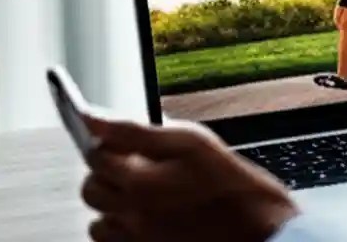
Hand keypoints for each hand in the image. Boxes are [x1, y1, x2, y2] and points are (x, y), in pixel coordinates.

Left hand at [80, 115, 297, 241]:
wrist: (257, 230)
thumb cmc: (228, 184)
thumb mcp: (190, 141)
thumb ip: (133, 130)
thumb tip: (92, 118)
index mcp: (139, 183)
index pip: (95, 155)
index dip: (108, 143)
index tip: (125, 141)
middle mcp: (130, 216)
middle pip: (90, 189)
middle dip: (106, 174)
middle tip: (137, 166)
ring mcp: (136, 240)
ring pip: (98, 221)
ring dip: (112, 206)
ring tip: (143, 196)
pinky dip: (121, 230)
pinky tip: (145, 219)